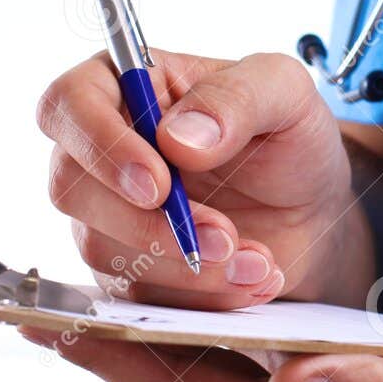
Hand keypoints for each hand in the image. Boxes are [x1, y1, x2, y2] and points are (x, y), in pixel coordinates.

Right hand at [37, 50, 374, 309]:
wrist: (314, 208)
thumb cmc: (289, 135)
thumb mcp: (285, 92)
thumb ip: (236, 98)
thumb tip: (176, 139)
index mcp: (125, 85)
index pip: (68, 104)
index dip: (100, 145)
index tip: (158, 184)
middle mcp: (101, 150)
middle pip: (72, 187)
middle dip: (148, 224)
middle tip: (225, 237)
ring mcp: (107, 214)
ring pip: (103, 250)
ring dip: (185, 267)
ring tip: (257, 261)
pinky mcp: (127, 269)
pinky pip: (138, 296)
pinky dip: (202, 295)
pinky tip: (254, 280)